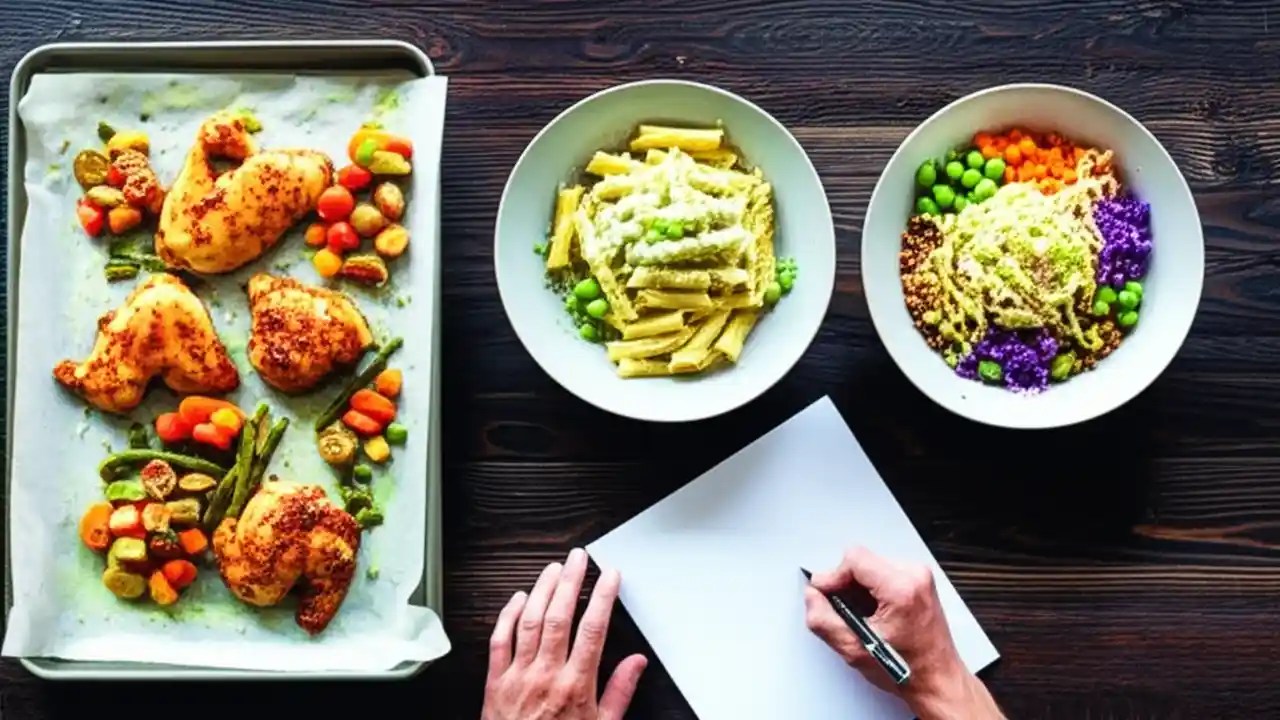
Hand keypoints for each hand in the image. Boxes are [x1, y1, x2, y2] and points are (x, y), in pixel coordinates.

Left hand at [482, 548, 647, 719]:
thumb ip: (620, 693)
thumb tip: (637, 663)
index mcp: (576, 687)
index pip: (593, 629)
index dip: (603, 596)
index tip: (610, 576)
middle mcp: (546, 676)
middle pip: (560, 615)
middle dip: (571, 580)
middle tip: (579, 557)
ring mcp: (518, 677)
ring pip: (530, 621)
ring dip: (542, 590)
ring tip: (553, 568)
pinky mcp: (495, 683)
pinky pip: (499, 641)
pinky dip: (508, 615)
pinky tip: (518, 598)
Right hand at [803, 547, 1002, 719]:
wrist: (937, 678)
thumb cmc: (908, 669)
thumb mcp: (855, 650)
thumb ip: (824, 620)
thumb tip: (813, 597)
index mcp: (902, 589)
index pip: (854, 559)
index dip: (832, 577)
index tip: (826, 594)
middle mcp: (915, 576)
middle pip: (861, 560)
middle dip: (846, 584)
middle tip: (846, 612)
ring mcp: (919, 576)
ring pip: (870, 565)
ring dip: (858, 587)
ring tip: (863, 615)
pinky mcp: (919, 580)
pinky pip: (883, 571)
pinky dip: (871, 589)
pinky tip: (874, 612)